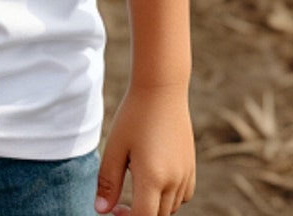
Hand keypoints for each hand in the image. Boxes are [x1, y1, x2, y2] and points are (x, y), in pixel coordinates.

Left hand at [94, 84, 194, 215]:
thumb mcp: (115, 147)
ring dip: (154, 207)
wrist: (161, 89)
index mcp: (153, 177)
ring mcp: (186, 173)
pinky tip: (155, 181)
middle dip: (139, 214)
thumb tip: (101, 210)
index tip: (114, 209)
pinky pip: (183, 195)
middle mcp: (174, 180)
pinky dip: (169, 198)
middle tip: (119, 202)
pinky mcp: (191, 166)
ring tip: (135, 187)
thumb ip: (108, 181)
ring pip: (171, 208)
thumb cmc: (134, 116)